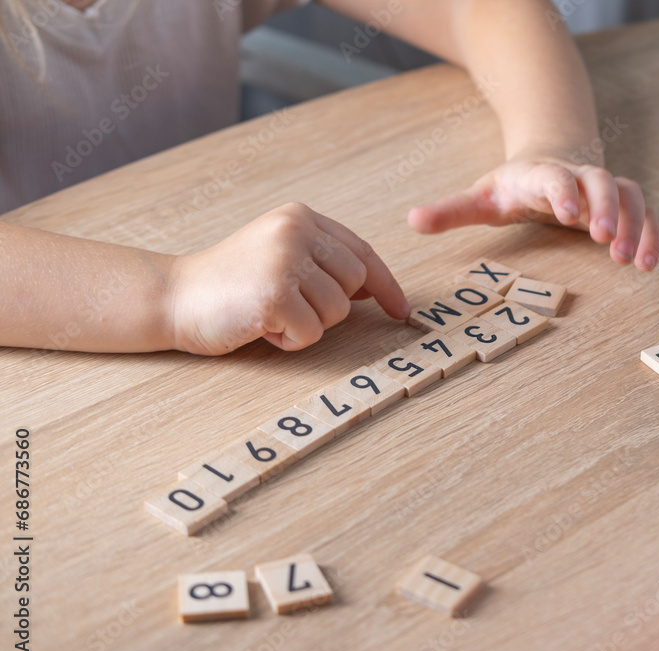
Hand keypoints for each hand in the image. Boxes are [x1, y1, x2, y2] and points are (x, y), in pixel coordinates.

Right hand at [168, 202, 408, 354]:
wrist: (173, 296)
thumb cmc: (230, 284)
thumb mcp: (280, 255)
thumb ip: (323, 262)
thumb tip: (375, 287)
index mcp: (300, 217)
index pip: (362, 251)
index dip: (386, 285)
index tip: (401, 310)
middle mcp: (295, 231)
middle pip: (355, 282)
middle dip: (331, 307)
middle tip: (291, 309)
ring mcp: (285, 261)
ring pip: (337, 311)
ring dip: (308, 325)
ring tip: (271, 314)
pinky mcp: (275, 295)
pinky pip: (312, 333)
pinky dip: (290, 340)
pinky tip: (261, 326)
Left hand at [407, 156, 658, 271]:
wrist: (550, 158)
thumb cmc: (513, 186)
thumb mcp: (481, 198)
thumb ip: (450, 211)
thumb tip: (410, 221)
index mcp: (541, 174)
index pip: (555, 176)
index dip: (563, 191)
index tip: (568, 215)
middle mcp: (578, 177)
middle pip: (601, 182)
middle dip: (606, 209)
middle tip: (605, 241)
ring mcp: (605, 188)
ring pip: (630, 196)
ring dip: (634, 226)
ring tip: (632, 262)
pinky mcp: (623, 204)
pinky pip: (646, 213)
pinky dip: (651, 234)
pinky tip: (648, 264)